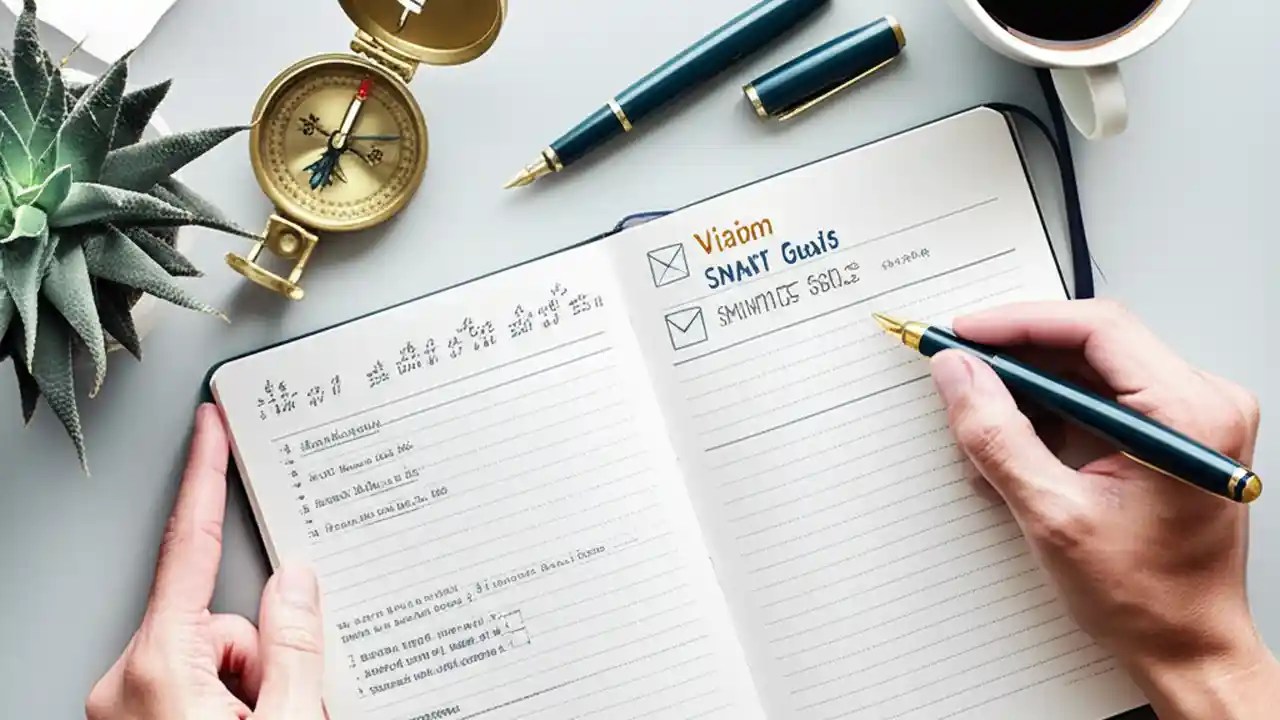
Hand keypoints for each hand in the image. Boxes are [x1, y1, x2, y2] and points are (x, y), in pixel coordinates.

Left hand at [86, 404, 326, 719]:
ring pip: (210, 651)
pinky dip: (228, 700)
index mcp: (160, 666)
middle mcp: (129, 679)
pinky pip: (194, 678)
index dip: (205, 479)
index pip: (191, 550)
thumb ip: (297, 645)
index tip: (208, 430)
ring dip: (248, 684)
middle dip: (259, 653)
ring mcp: (128, 703)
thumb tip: (297, 583)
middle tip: (281, 706)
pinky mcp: (137, 718)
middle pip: (217, 618)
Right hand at [930, 300, 1277, 719]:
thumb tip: (959, 375)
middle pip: (1094, 342)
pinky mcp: (1176, 430)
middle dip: (1019, 355)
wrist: (1188, 646)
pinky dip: (1055, 408)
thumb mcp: (1053, 516)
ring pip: (1094, 367)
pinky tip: (1023, 438)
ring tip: (987, 419)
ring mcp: (1194, 415)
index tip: (964, 334)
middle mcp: (1204, 404)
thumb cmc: (1145, 597)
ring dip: (1034, 386)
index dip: (1019, 324)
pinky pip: (1105, 393)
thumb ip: (998, 436)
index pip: (1097, 331)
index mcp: (1190, 416)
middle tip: (960, 367)